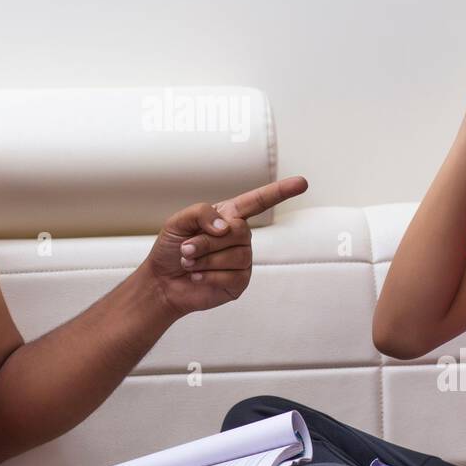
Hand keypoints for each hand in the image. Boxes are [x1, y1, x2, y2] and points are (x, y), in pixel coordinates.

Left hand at [143, 175, 308, 317]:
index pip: (258, 201)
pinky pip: (232, 275)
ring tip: (189, 264)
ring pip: (235, 254)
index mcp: (228, 216)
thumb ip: (201, 213)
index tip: (302, 183)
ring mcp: (242, 260)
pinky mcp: (240, 282)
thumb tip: (226, 227)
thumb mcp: (178, 221)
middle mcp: (240, 237)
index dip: (281, 192)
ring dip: (204, 260)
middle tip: (186, 250)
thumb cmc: (170, 249)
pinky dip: (208, 276)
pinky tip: (197, 277)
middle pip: (238, 230)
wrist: (162, 282)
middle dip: (206, 241)